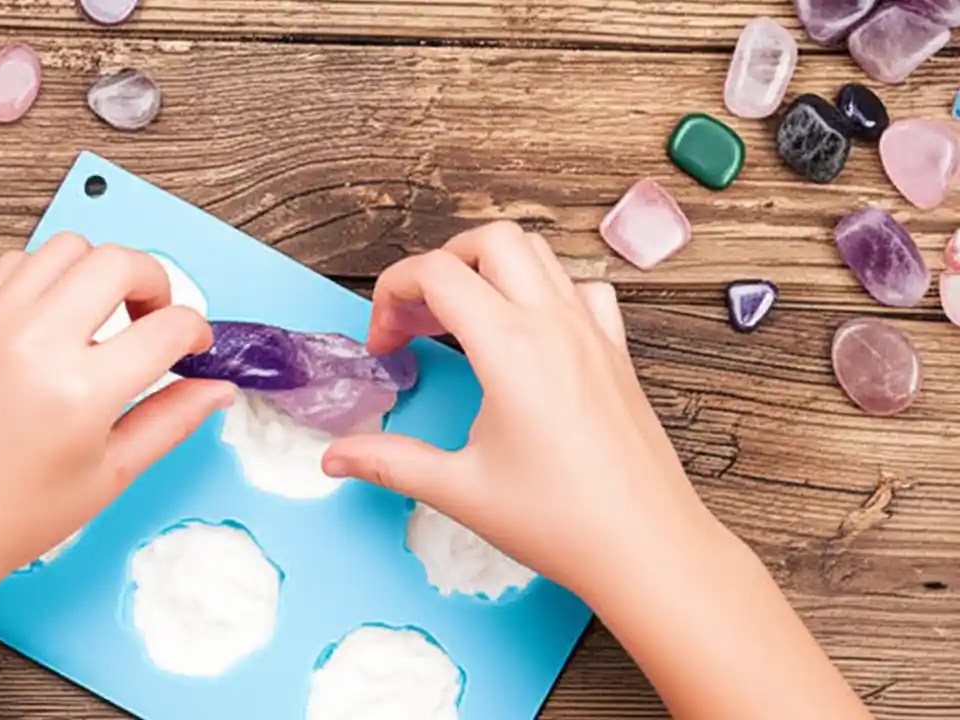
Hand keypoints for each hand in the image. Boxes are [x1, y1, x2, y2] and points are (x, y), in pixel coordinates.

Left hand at [0, 233, 234, 584]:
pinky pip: (15, 262)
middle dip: (154, 284)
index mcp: (81, 393)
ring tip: (98, 318)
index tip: (192, 346)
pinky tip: (51, 319)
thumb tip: (217, 389)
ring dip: (98, 273)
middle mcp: (35, 344)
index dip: (196, 332)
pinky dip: (46, 278)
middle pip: (120, 262)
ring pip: (68, 248)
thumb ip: (171, 421)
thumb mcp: (110, 476)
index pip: (168, 327)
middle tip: (150, 320)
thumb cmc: (11, 514)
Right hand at [321, 221, 712, 596]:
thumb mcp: (460, 490)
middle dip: (441, 265)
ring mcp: (591, 333)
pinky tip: (527, 334)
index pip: (437, 272)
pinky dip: (544, 291)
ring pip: (538, 254)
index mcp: (510, 347)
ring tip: (462, 321)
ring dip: (490, 270)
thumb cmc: (562, 521)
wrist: (647, 547)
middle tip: (418, 319)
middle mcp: (554, 325)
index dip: (392, 295)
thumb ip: (390, 462)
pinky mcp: (614, 353)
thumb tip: (337, 456)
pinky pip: (581, 289)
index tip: (385, 344)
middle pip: (490, 241)